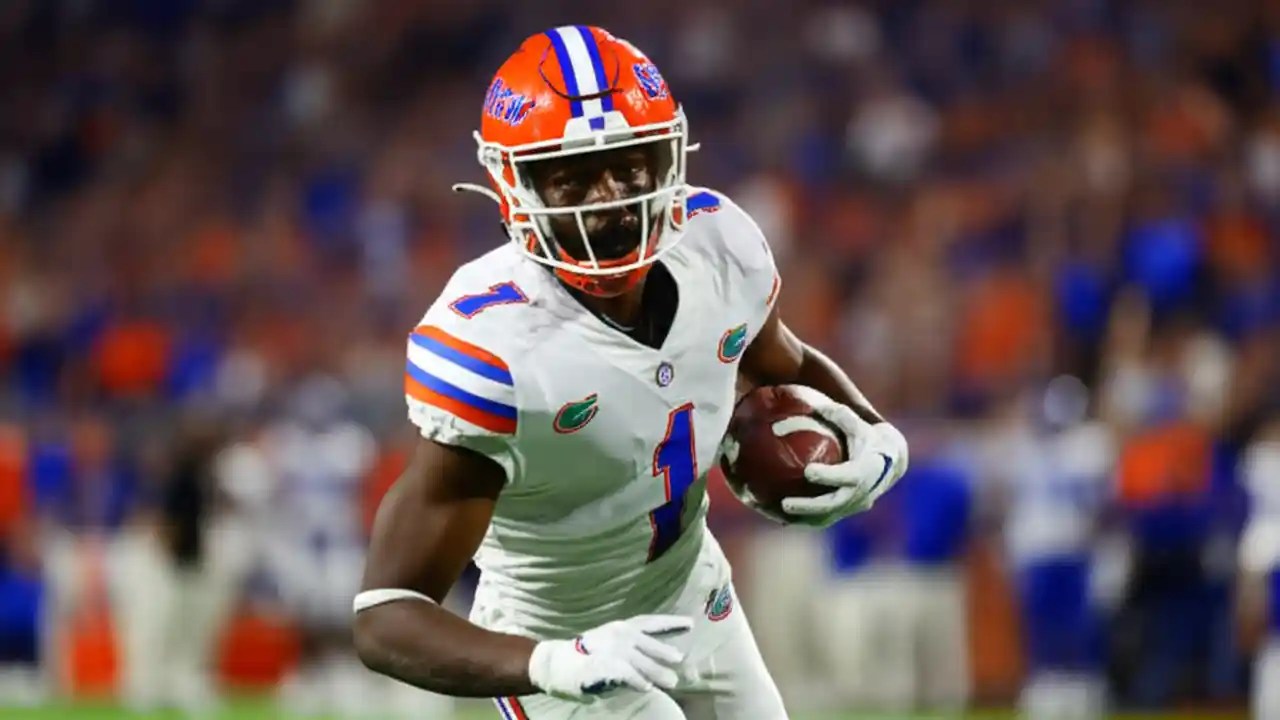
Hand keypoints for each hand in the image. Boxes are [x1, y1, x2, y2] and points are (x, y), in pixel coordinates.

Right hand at [528, 614, 691, 701]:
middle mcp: (620, 634)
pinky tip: (646, 687)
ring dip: (657, 672)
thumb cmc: (585, 655)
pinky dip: (638, 681)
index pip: (650, 622)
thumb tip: (660, 663)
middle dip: (666, 652)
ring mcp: (612, 649)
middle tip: (680, 660)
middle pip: (650, 644)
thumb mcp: (611, 646)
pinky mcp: (605, 665)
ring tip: (671, 682)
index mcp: (622, 626)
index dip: (670, 623)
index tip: (690, 623)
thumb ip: (633, 652)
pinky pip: (628, 674)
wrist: (556, 663)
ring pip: (643, 661)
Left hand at [780, 402, 908, 526]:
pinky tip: (782, 518)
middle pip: (834, 504)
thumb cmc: (868, 439)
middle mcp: (860, 493)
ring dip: (804, 517)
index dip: (828, 476)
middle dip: (810, 506)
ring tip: (778, 513)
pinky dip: (806, 520)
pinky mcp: (847, 511)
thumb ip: (839, 415)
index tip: (808, 471)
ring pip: (828, 517)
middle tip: (785, 504)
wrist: (890, 462)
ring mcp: (854, 505)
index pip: (847, 476)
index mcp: (865, 470)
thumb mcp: (858, 425)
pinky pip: (825, 519)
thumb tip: (815, 406)